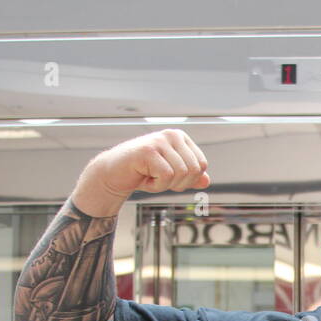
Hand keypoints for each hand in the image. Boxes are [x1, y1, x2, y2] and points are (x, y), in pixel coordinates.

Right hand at [87, 129, 210, 200]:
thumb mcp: (171, 176)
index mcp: (180, 138)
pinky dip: (155, 185)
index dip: (188, 180)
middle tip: (158, 179)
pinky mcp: (149, 150)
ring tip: (149, 177)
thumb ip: (189, 177)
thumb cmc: (142, 173)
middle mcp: (172, 135)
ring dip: (164, 185)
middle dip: (177, 184)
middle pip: (193, 170)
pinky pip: (166, 177)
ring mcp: (160, 141)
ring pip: (180, 174)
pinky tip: (143, 177)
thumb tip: (207, 181)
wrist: (113, 174)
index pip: (201, 165)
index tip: (169, 177)